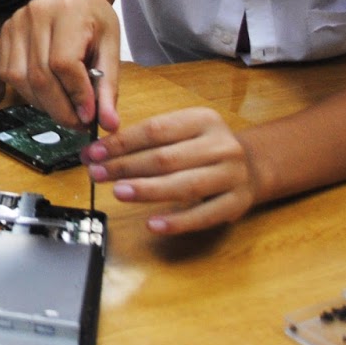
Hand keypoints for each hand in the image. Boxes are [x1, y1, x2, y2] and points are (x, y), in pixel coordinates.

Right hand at [0, 0, 120, 130]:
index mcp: (68, 11)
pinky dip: (28, 94)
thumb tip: (109, 124)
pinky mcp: (4, 35)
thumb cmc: (94, 22)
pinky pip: (8, 75)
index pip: (64, 63)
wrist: (73, 0)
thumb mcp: (111, 49)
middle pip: (40, 75)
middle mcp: (35, 14)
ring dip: (43, 104)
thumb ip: (109, 87)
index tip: (90, 116)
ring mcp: (15, 23)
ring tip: (64, 110)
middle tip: (78, 123)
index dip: (76, 95)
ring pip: (21, 79)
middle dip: (60, 108)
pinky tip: (47, 96)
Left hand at [86, 107, 257, 234]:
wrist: (252, 166)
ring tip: (118, 192)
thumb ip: (147, 139)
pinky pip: (203, 215)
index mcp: (203, 120)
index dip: (120, 143)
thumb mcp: (182, 133)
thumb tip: (100, 151)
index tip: (93, 153)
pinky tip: (152, 224)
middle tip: (97, 174)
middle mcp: (221, 145)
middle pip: (165, 158)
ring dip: (146, 190)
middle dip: (126, 167)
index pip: (154, 130)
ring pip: (183, 185)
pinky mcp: (237, 203)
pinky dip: (176, 221)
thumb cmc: (202, 149)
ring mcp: (232, 175)